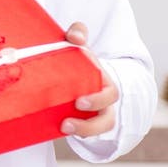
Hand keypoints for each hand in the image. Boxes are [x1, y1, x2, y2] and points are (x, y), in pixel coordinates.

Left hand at [60, 21, 118, 137]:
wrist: (77, 73)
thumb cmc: (79, 59)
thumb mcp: (80, 45)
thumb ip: (78, 33)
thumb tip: (75, 37)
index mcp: (103, 83)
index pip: (110, 94)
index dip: (98, 99)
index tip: (79, 102)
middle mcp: (102, 101)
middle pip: (106, 118)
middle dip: (90, 122)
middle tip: (68, 120)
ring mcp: (94, 114)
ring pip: (98, 129)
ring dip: (84, 130)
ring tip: (64, 128)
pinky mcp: (82, 121)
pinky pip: (84, 133)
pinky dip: (74, 132)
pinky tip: (57, 130)